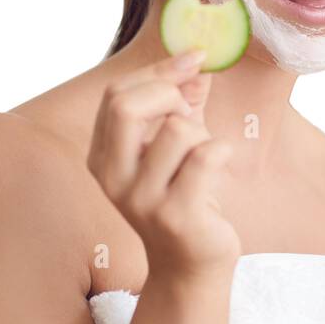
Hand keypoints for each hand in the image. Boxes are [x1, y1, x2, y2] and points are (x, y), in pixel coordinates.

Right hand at [86, 48, 240, 280]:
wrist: (192, 264)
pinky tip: (220, 165)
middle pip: (125, 105)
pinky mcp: (176, 215)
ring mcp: (142, 199)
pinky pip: (205, 157)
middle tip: (192, 111)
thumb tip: (196, 61)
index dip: (159, 70)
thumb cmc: (184, 196)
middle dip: (169, 94)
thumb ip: (181, 102)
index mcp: (103, 156)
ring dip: (202, 132)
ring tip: (204, 155)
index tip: (194, 59)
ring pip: (177, 129)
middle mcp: (113, 177)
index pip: (116, 94)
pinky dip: (221, 150)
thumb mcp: (174, 146)